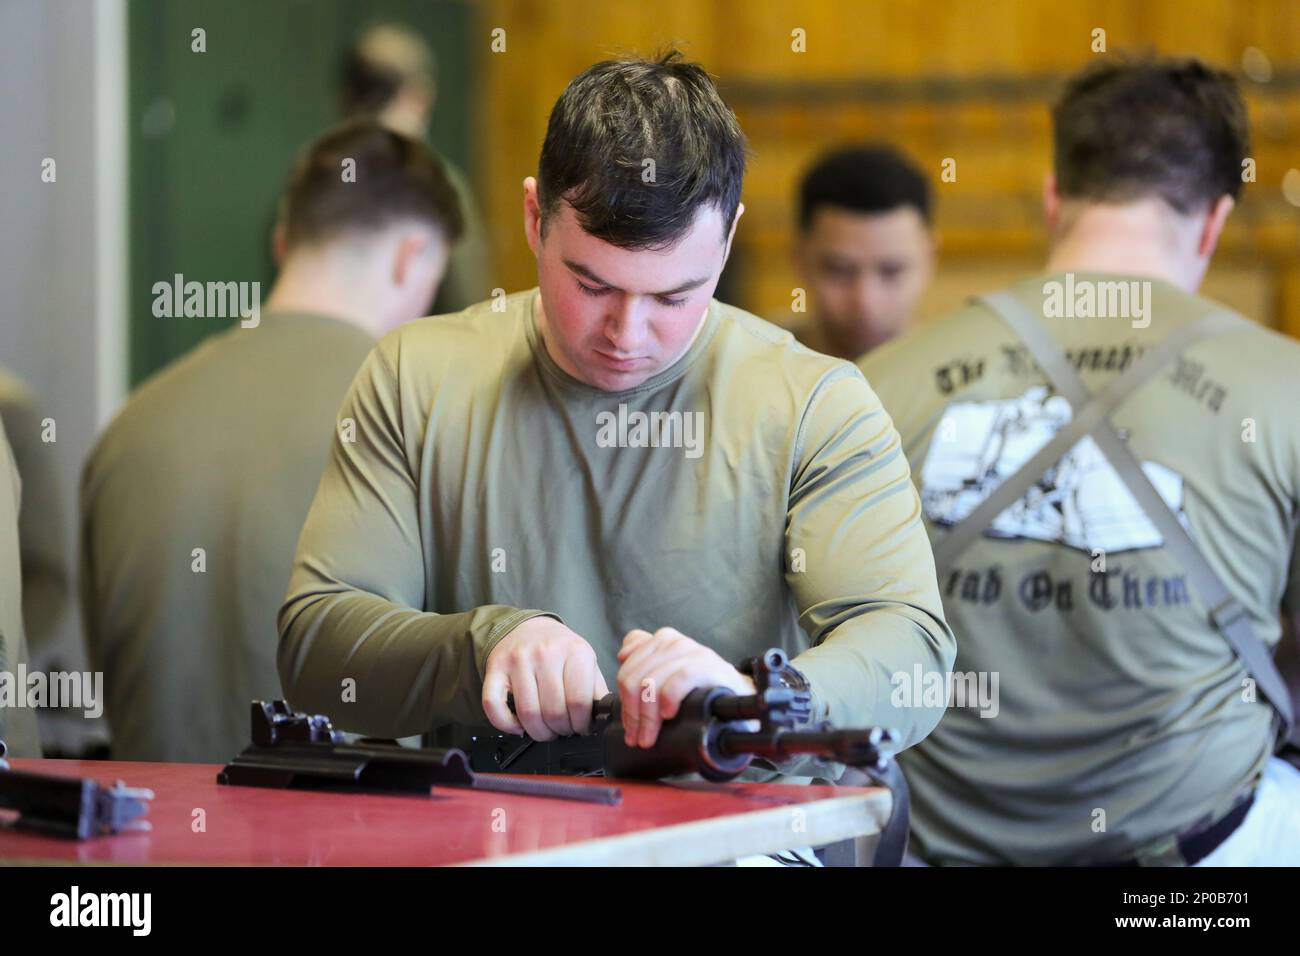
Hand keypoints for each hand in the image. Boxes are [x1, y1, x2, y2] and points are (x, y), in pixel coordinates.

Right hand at [482, 616, 608, 740]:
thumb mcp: (586, 660)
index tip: (582, 728)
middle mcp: (545, 653)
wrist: (528, 627)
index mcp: (575, 652)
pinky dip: (506, 724)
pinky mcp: (495, 668)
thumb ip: (596, 689)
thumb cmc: (560, 650)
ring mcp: (518, 660)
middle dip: (561, 730)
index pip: (579, 702)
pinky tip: (518, 726)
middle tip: (564, 730)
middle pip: (553, 711)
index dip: (581, 724)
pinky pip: (494, 705)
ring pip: (528, 713)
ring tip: (546, 730)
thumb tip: (602, 719)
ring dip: (538, 732)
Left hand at [615, 627, 756, 748]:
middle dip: (632, 714)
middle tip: (637, 737)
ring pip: (652, 683)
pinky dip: (669, 700)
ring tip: (650, 736)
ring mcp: (691, 651)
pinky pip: (679, 679)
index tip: (630, 725)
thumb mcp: (670, 672)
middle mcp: (673, 641)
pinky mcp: (708, 665)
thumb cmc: (702, 689)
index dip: (623, 700)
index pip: (627, 665)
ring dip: (648, 717)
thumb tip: (623, 656)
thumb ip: (646, 660)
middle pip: (634, 677)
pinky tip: (669, 715)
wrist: (740, 697)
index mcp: (661, 640)